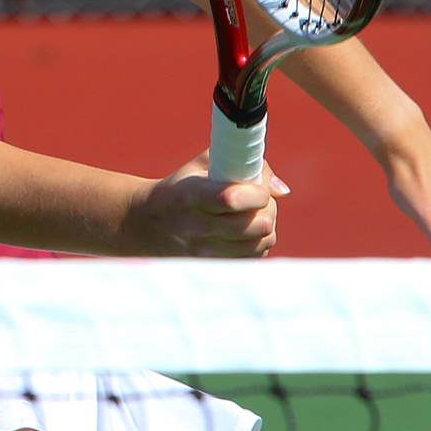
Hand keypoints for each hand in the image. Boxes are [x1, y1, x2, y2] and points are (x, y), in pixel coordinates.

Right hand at [124, 152, 290, 256]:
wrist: (149, 223)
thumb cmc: (182, 186)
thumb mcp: (203, 164)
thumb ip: (243, 164)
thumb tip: (281, 190)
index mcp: (190, 195)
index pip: (231, 198)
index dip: (258, 191)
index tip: (258, 185)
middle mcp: (196, 227)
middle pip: (256, 224)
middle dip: (268, 207)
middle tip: (259, 199)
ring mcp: (205, 252)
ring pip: (261, 242)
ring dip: (266, 225)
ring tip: (253, 214)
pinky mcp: (215, 266)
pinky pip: (256, 256)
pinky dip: (259, 242)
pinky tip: (246, 231)